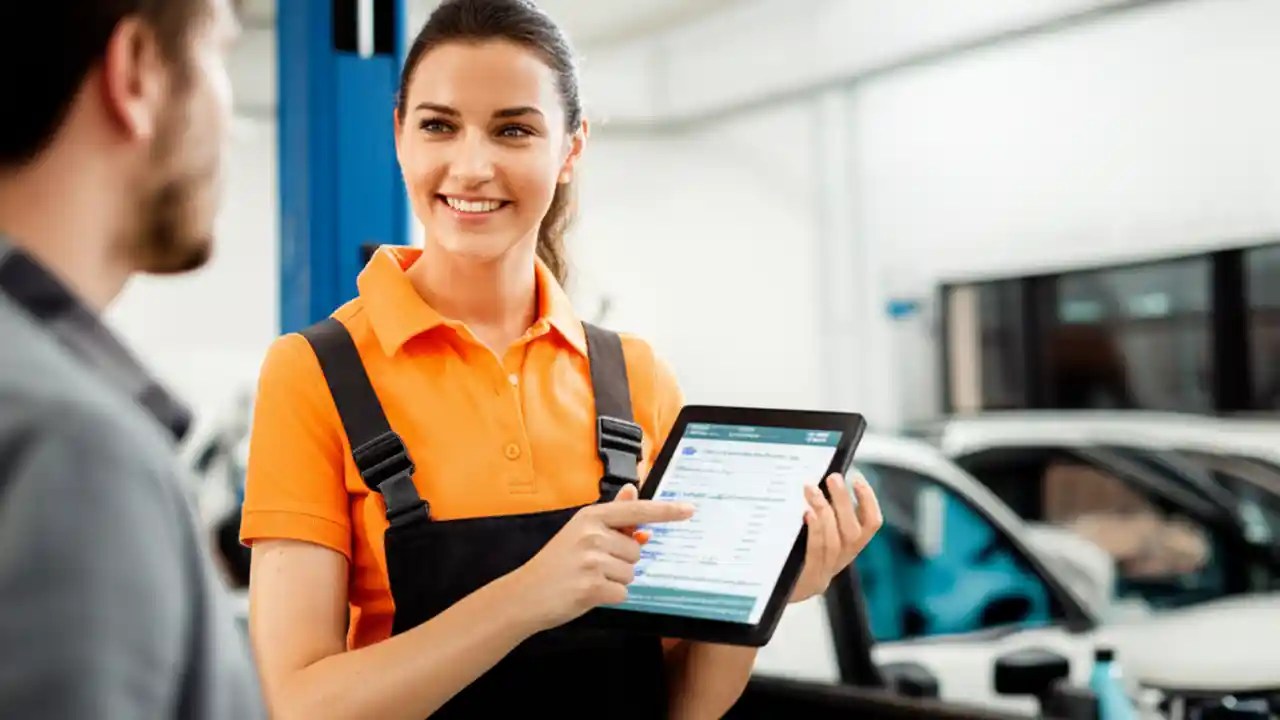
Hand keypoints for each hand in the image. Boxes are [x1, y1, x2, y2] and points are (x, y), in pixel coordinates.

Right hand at [511, 484, 694, 632]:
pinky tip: (587, 593)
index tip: (689, 509)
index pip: (637, 511)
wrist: (525, 594)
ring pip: (630, 573)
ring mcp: (592, 562)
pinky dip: (609, 597)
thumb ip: (612, 515)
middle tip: (592, 566)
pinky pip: (622, 593)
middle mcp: (592, 535)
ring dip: (615, 581)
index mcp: (591, 517)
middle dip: (621, 562)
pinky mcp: (592, 588)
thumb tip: (633, 491)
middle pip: (636, 550)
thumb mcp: (580, 531)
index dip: (666, 511)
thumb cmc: (556, 563)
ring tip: (587, 578)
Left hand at [789, 471, 882, 603]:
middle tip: (832, 478)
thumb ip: (813, 515)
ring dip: (826, 511)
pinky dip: (815, 531)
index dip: (868, 502)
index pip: (870, 526)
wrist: (762, 597)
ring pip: (836, 541)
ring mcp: (824, 574)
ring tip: (812, 489)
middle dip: (844, 502)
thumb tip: (815, 482)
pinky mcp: (807, 581)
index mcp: (844, 550)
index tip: (856, 479)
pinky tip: (807, 513)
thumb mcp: (801, 535)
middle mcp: (839, 563)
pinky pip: (816, 553)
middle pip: (852, 531)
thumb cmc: (780, 556)